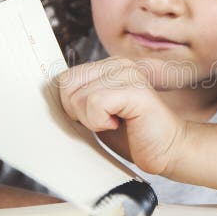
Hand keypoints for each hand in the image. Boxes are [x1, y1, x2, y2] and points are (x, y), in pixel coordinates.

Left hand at [56, 57, 186, 175]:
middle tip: (104, 122)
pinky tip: (120, 124)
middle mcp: (118, 64)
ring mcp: (128, 74)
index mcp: (108, 66)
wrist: (169, 151)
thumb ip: (78, 100)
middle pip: (66, 85)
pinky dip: (100, 122)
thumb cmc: (133, 136)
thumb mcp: (97, 114)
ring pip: (79, 96)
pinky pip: (95, 104)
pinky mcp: (135, 90)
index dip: (70, 105)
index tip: (92, 118)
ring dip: (91, 120)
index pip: (64, 78)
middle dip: (77, 112)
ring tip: (115, 123)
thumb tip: (47, 98)